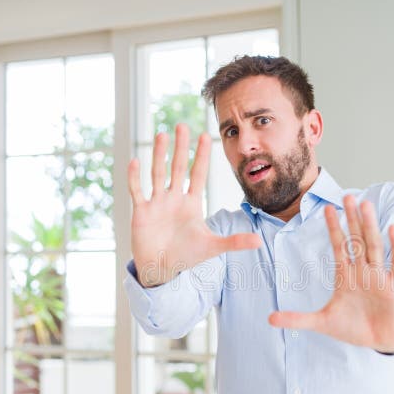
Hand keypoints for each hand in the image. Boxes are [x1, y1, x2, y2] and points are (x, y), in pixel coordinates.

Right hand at [128, 124, 260, 286]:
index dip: (201, 156)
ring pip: (157, 173)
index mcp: (191, 203)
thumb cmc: (187, 256)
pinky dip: (135, 177)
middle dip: (180, 147)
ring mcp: (157, 203)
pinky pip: (137, 190)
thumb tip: (258, 242)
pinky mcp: (141, 212)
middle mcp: (174, 198)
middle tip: (182, 125)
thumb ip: (234, 242)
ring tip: (161, 134)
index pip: (198, 174)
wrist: (162, 269)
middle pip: (177, 167)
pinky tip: (135, 161)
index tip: (205, 135)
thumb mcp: (212, 247)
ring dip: (159, 155)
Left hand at [268, 195, 393, 352]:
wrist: (381, 341)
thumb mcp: (323, 322)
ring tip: (366, 206)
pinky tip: (393, 229)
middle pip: (356, 239)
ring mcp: (379, 276)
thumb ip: (297, 319)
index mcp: (346, 276)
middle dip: (351, 219)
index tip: (326, 208)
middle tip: (348, 195)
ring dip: (370, 226)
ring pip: (374, 246)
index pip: (338, 246)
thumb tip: (270, 320)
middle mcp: (362, 271)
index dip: (333, 227)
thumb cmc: (354, 328)